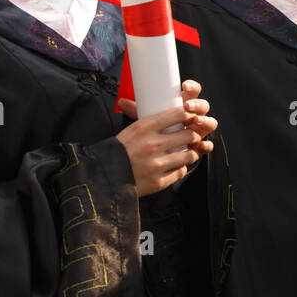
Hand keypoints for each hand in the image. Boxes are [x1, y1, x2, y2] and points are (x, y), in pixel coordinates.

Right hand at [116, 80, 217, 196]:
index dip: (190, 115)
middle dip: (193, 135)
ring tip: (184, 152)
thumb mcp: (132, 130)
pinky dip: (179, 168)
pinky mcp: (158, 181)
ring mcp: (156, 164)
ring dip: (189, 153)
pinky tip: (173, 165)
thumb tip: (174, 115)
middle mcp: (152, 145)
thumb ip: (152, 124)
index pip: (178, 114)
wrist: (103, 176)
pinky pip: (180, 172)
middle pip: (189, 135)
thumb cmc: (118, 151)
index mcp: (144, 128)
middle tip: (191, 136)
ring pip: (189, 155)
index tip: (192, 117)